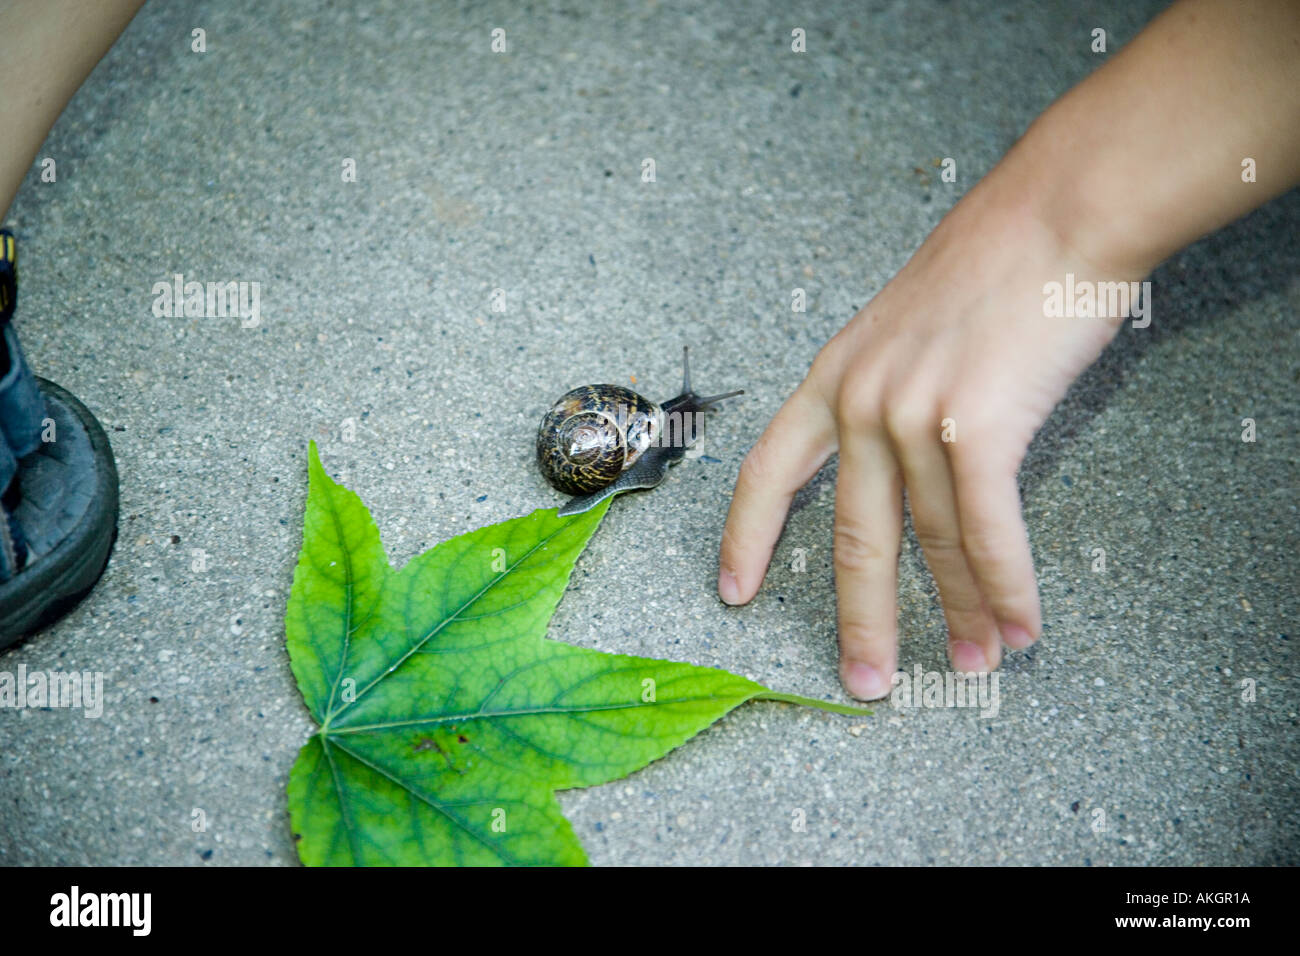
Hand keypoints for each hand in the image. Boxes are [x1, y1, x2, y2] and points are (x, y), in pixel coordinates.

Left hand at [717, 191, 1137, 699]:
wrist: (1056, 211)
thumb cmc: (993, 264)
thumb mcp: (907, 325)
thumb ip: (891, 390)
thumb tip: (907, 458)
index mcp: (833, 376)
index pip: (768, 471)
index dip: (746, 537)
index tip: (731, 591)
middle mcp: (860, 400)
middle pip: (854, 535)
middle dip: (861, 619)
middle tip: (864, 682)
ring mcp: (912, 412)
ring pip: (933, 540)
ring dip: (961, 611)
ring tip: (972, 662)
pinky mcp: (976, 424)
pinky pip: (987, 530)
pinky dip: (1005, 586)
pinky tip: (1017, 626)